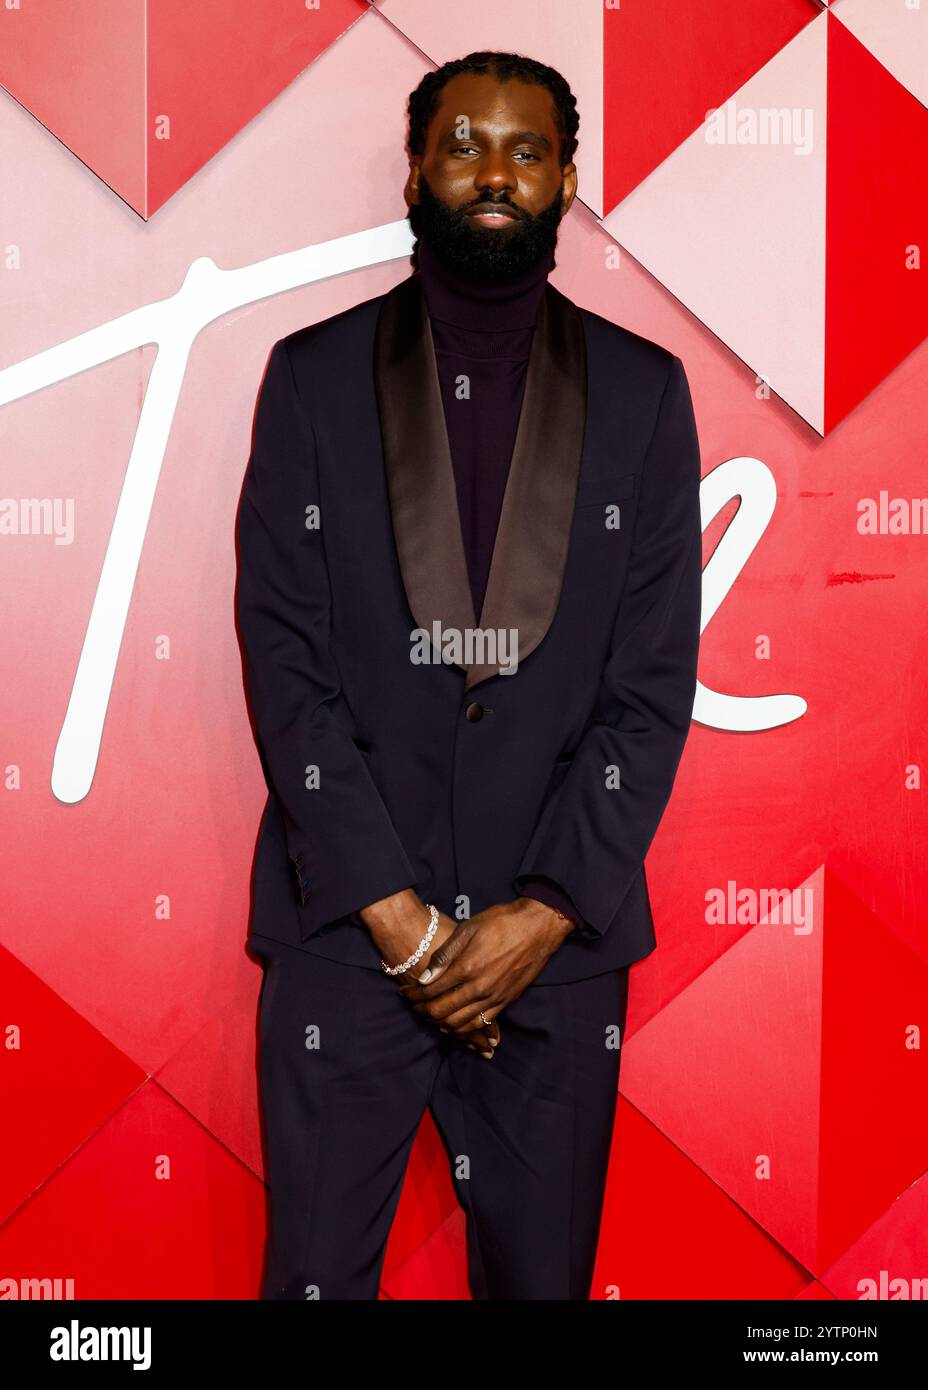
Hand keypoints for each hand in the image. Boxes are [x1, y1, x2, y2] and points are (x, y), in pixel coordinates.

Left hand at [358, 890, 501, 1054]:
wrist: (538, 927)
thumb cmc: (501, 922)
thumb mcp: (468, 929)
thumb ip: (445, 955)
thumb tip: (425, 977)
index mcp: (466, 968)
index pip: (431, 991)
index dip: (414, 994)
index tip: (405, 991)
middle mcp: (479, 988)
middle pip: (441, 1011)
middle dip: (422, 1010)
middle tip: (413, 1004)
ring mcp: (493, 998)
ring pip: (459, 1023)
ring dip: (440, 1021)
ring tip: (430, 1013)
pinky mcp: (505, 1002)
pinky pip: (479, 1024)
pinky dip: (463, 1027)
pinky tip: (454, 1022)